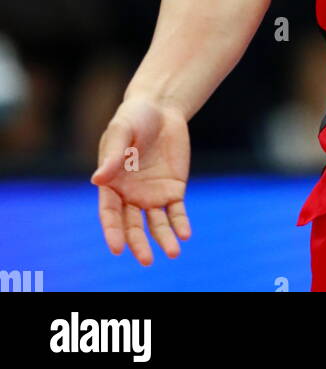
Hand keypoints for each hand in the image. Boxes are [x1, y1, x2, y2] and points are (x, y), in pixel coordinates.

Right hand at [91, 96, 191, 265]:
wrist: (161, 108)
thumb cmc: (134, 117)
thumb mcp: (123, 131)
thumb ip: (113, 155)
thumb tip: (97, 180)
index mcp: (111, 184)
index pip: (109, 213)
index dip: (112, 231)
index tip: (117, 248)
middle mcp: (130, 195)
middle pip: (132, 225)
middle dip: (138, 243)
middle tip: (146, 260)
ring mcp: (152, 194)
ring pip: (156, 223)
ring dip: (163, 239)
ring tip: (173, 252)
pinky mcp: (173, 188)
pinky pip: (176, 211)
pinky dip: (180, 223)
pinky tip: (185, 234)